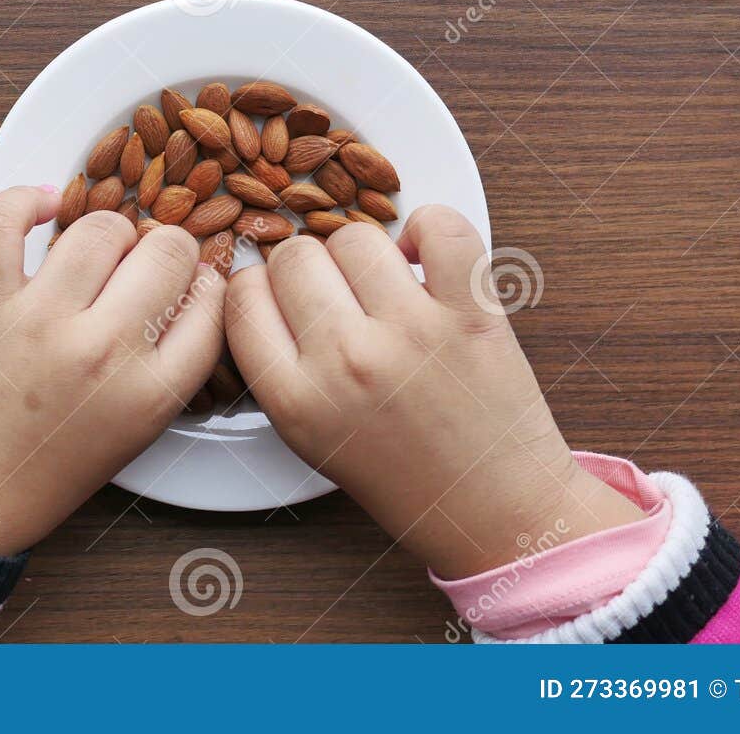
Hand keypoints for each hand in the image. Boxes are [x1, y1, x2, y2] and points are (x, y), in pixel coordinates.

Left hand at [0, 186, 225, 555]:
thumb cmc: (42, 471)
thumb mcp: (134, 431)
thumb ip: (168, 364)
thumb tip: (190, 287)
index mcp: (150, 394)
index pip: (211, 305)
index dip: (203, 283)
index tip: (188, 282)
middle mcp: (102, 353)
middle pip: (166, 253)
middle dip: (161, 249)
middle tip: (139, 263)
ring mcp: (39, 324)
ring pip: (100, 228)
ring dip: (104, 230)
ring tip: (92, 250)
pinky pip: (3, 222)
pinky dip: (23, 201)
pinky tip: (42, 206)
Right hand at [226, 205, 641, 578]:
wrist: (497, 513)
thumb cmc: (407, 479)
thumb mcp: (312, 438)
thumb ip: (279, 368)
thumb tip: (266, 286)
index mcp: (297, 401)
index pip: (242, 298)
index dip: (259, 287)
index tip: (280, 295)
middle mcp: (346, 361)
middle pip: (294, 258)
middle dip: (309, 268)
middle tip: (337, 294)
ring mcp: (410, 332)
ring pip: (353, 237)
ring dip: (364, 253)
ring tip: (383, 285)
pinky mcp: (471, 313)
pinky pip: (439, 227)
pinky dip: (429, 227)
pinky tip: (423, 257)